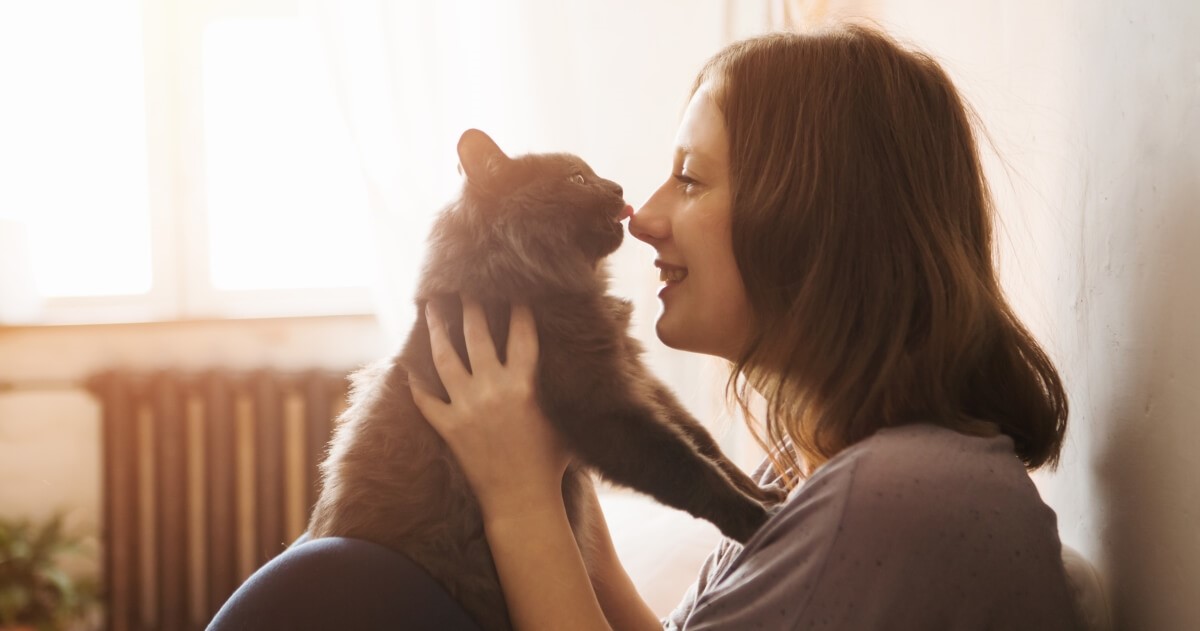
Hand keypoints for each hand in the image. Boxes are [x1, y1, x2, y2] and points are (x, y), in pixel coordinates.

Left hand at [411, 297, 570, 520]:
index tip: (514, 289)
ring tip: (431, 310)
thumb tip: (580, 368)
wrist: (522, 501)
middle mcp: (492, 389)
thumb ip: (561, 391)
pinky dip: (415, 384)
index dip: (518, 309)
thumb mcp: (564, 420)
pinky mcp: (449, 428)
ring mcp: (466, 408)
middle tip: (464, 287)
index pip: (522, 334)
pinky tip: (407, 368)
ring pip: (445, 359)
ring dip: (437, 331)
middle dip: (471, 307)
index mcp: (524, 385)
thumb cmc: (550, 464)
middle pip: (477, 336)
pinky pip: (426, 400)